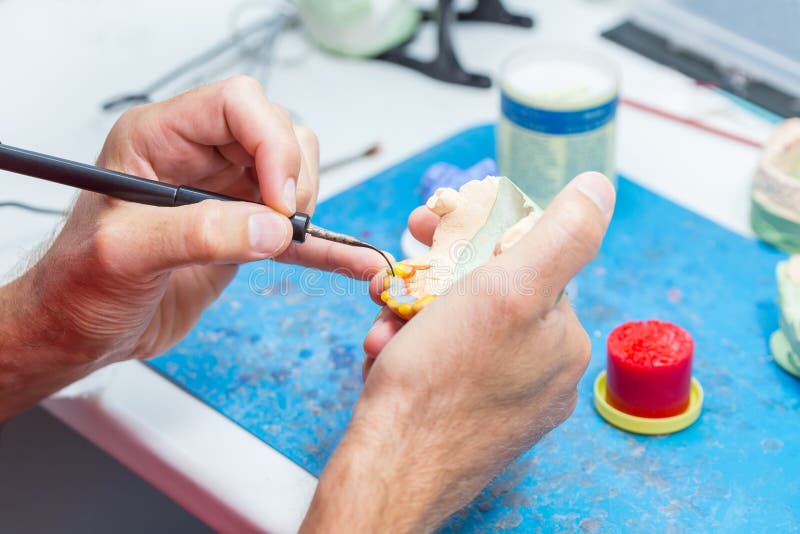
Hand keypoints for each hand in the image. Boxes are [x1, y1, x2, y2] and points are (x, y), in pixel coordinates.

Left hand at [0, 76, 383, 419]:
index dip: (269, 144)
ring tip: (291, 243)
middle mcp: (196, 157)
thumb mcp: (126, 254)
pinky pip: (293, 230)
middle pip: (275, 133)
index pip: (236, 104)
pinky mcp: (240, 231)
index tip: (278, 200)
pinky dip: (324, 246)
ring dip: (307, 206)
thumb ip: (200, 234)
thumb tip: (271, 227)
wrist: (81, 330)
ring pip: (294, 172)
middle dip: (293, 178)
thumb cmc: (79, 285)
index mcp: (159, 138)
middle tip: (283, 226)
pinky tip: (354, 262)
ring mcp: (223, 193)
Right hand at [301, 172, 614, 531]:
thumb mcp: (506, 288)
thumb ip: (560, 236)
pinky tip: (386, 356)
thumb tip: (599, 187)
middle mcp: (542, 372)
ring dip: (412, 316)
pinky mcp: (470, 420)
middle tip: (394, 279)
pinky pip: (442, 365)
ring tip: (384, 326)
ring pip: (455, 329)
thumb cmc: (443, 382)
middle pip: (485, 295)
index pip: (524, 261)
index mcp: (563, 339)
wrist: (392, 470)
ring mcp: (506, 401)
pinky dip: (410, 351)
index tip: (428, 225)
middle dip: (432, 280)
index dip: (472, 235)